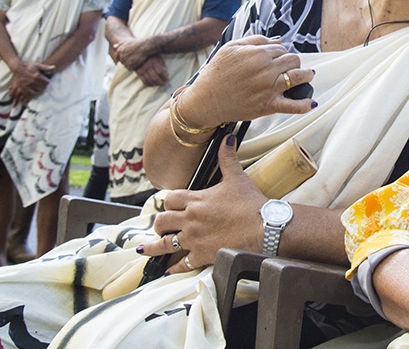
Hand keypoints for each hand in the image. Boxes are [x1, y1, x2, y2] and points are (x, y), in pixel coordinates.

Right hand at [7, 61, 54, 103]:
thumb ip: (45, 67)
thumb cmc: (28, 66)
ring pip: (37, 91)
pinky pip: (30, 94)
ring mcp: (27, 85)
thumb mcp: (37, 65)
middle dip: (44, 86)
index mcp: (37, 76)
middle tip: (44, 85)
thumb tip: (54, 67)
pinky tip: (35, 91)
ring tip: (40, 88)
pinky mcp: (23, 88)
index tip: (47, 81)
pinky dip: (34, 93)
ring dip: (40, 90)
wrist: (17, 68)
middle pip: (43, 87)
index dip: (47, 82)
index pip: (46, 82)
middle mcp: (32, 81)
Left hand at [113, 36, 155, 70]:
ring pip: (125, 65)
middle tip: (133, 58)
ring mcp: (125, 61)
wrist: (145, 46)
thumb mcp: (127, 41)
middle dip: (126, 61)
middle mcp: (121, 56)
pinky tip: (137, 62)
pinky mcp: (130, 65)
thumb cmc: (137, 43)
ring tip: (135, 59)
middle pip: (122, 62)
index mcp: (119, 51)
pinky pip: (129, 68)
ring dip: (130, 64)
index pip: (117, 57)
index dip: (120, 58)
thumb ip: (119, 44)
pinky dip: (133, 67)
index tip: (125, 59)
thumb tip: (114, 46)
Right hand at [135, 55, 169, 86]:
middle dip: (160, 82)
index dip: (164, 77)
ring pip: (149, 80)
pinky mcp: (138, 73)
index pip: (160, 72)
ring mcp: (142, 70)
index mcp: (154, 62)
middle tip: (164, 84)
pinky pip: (144, 81)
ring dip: (155, 84)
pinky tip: (153, 84)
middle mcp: (148, 66)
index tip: (167, 80)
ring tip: (159, 85)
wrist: (138, 52)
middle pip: (155, 77)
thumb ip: (162, 65)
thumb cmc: (152, 55)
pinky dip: (149, 84)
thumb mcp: (159, 58)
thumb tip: (166, 74)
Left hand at [140, 135, 267, 272]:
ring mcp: (194, 239)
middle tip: (160, 225)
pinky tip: (167, 270)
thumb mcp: (237, 177)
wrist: (263, 227)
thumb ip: (228, 157)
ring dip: (154, 246)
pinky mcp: (201, 255)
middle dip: (159, 223)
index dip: (166, 202)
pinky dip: (173, 268)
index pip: (169, 199)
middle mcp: (190, 220)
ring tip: (145, 249)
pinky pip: (181, 264)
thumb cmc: (250, 204)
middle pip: (162, 221)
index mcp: (196, 200)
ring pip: (164, 244)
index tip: (167, 205)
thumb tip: (227, 139)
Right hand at [176, 35, 314, 128]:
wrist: (206, 100)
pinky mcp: (269, 105)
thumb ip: (255, 40)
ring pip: (299, 77)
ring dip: (306, 75)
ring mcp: (270, 88)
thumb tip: (278, 41)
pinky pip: (293, 106)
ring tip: (307, 76)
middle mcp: (266, 69)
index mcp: (258, 53)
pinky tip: (311, 103)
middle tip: (287, 67)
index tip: (277, 58)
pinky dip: (305, 105)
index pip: (281, 49)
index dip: (280, 52)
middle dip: (292, 62)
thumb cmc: (216, 73)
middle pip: (293, 60)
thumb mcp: (231, 47)